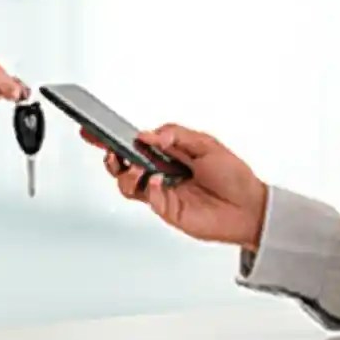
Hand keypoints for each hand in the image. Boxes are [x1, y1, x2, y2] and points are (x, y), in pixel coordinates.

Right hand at [82, 124, 268, 250]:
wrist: (249, 207)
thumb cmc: (231, 174)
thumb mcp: (206, 144)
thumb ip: (176, 135)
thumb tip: (147, 135)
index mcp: (166, 153)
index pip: (133, 144)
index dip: (109, 137)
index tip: (90, 129)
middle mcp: (159, 172)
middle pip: (121, 165)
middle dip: (110, 156)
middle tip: (110, 150)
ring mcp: (161, 193)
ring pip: (126, 185)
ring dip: (125, 174)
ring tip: (136, 167)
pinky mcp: (167, 210)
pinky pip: (149, 198)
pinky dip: (150, 187)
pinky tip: (159, 180)